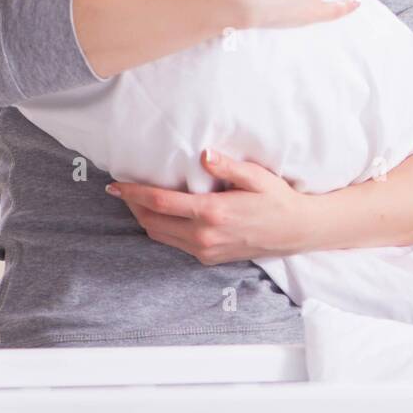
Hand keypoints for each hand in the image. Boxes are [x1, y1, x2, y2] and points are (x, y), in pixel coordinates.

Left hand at [107, 149, 309, 264]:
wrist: (296, 231)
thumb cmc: (278, 200)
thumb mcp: (257, 177)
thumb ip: (227, 167)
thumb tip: (203, 155)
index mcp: (212, 213)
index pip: (160, 202)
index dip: (133, 193)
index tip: (116, 184)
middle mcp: (204, 236)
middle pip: (152, 221)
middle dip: (133, 205)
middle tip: (123, 190)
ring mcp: (205, 250)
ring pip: (160, 236)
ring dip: (145, 218)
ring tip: (138, 201)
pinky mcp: (209, 258)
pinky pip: (175, 244)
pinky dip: (162, 229)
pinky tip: (164, 215)